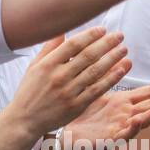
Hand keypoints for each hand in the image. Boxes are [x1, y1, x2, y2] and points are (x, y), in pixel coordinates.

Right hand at [4, 28, 129, 138]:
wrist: (25, 120)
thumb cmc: (29, 91)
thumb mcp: (34, 66)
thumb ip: (49, 48)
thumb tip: (62, 29)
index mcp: (48, 65)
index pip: (73, 45)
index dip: (90, 35)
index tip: (103, 30)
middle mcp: (58, 77)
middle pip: (88, 56)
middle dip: (106, 44)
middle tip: (119, 36)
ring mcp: (68, 92)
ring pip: (95, 72)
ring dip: (112, 59)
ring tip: (124, 50)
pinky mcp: (76, 106)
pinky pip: (97, 90)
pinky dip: (110, 79)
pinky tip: (120, 69)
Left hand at [64, 76, 149, 149]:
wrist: (68, 133)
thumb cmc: (84, 111)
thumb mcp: (99, 89)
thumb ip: (111, 75)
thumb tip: (124, 57)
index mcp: (123, 103)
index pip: (145, 94)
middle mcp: (125, 115)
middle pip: (149, 106)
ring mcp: (120, 128)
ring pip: (142, 121)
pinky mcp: (111, 140)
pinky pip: (124, 135)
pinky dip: (132, 129)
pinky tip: (137, 120)